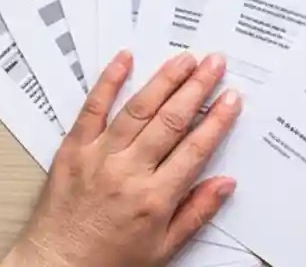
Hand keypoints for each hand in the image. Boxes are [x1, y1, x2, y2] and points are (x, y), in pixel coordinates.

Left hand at [1, 50, 242, 266]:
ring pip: (138, 108)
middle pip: (171, 120)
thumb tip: (226, 183)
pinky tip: (125, 59)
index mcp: (155, 198)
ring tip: (185, 59)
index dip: (218, 120)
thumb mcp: (163, 249)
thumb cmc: (109, 262)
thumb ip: (197, 212)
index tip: (231, 98)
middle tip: (215, 63)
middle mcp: (129, 172)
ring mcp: (99, 156)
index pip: (195, 148)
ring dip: (165, 80)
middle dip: (198, 87)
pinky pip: (92, 108)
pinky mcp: (73, 150)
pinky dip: (109, 81)